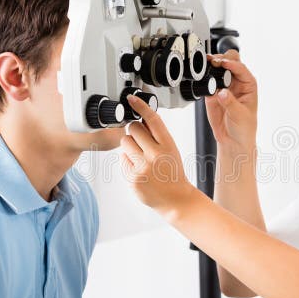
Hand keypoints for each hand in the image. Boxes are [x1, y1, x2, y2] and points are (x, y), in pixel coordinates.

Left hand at [120, 95, 198, 215]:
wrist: (176, 199)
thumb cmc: (173, 173)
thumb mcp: (171, 150)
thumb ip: (157, 136)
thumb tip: (141, 119)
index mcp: (168, 145)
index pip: (152, 120)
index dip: (141, 106)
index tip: (132, 99)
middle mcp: (155, 154)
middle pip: (133, 128)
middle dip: (135, 131)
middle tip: (141, 141)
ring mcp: (142, 166)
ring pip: (125, 142)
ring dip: (129, 146)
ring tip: (140, 156)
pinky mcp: (132, 177)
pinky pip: (122, 159)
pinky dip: (128, 161)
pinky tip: (139, 169)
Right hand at [204, 50, 257, 156]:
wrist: (232, 140)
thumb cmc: (244, 127)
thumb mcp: (240, 115)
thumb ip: (230, 103)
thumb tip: (222, 92)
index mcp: (248, 84)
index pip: (240, 68)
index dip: (232, 64)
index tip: (223, 63)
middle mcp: (236, 82)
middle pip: (230, 62)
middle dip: (221, 59)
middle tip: (214, 63)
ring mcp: (224, 86)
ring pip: (217, 69)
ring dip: (211, 66)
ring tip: (205, 67)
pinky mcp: (212, 93)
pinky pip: (207, 81)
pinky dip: (203, 78)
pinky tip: (201, 79)